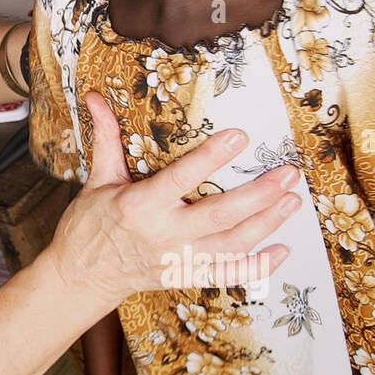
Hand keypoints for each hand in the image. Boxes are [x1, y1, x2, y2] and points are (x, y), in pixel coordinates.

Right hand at [44, 92, 297, 304]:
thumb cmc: (90, 225)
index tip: (240, 136)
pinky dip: (258, 266)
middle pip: (219, 215)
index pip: (181, 178)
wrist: (82, 275)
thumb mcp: (98, 179)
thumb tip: (98, 97)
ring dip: (266, 224)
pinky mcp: (186, 277)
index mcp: (140, 206)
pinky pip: (228, 275)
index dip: (211, 157)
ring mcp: (178, 260)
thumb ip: (107, 138)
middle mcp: (164, 235)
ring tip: (292, 200)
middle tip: (287, 174)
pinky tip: (282, 250)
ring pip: (231, 244)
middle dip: (258, 195)